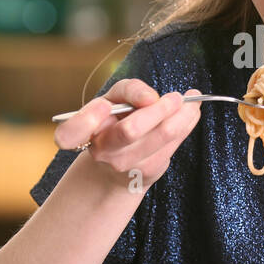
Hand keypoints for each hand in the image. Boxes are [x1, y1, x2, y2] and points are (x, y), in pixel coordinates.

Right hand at [54, 80, 202, 189]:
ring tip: (192, 99)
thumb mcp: (112, 100)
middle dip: (158, 109)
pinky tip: (191, 112)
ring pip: (162, 137)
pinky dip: (187, 124)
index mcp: (83, 132)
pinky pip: (174, 144)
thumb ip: (128, 91)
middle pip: (130, 130)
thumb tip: (150, 98)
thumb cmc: (115, 122)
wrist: (117, 167)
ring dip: (183, 114)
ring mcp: (126, 165)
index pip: (70, 133)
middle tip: (176, 96)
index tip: (103, 106)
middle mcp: (101, 151)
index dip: (85, 120)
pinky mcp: (149, 172)